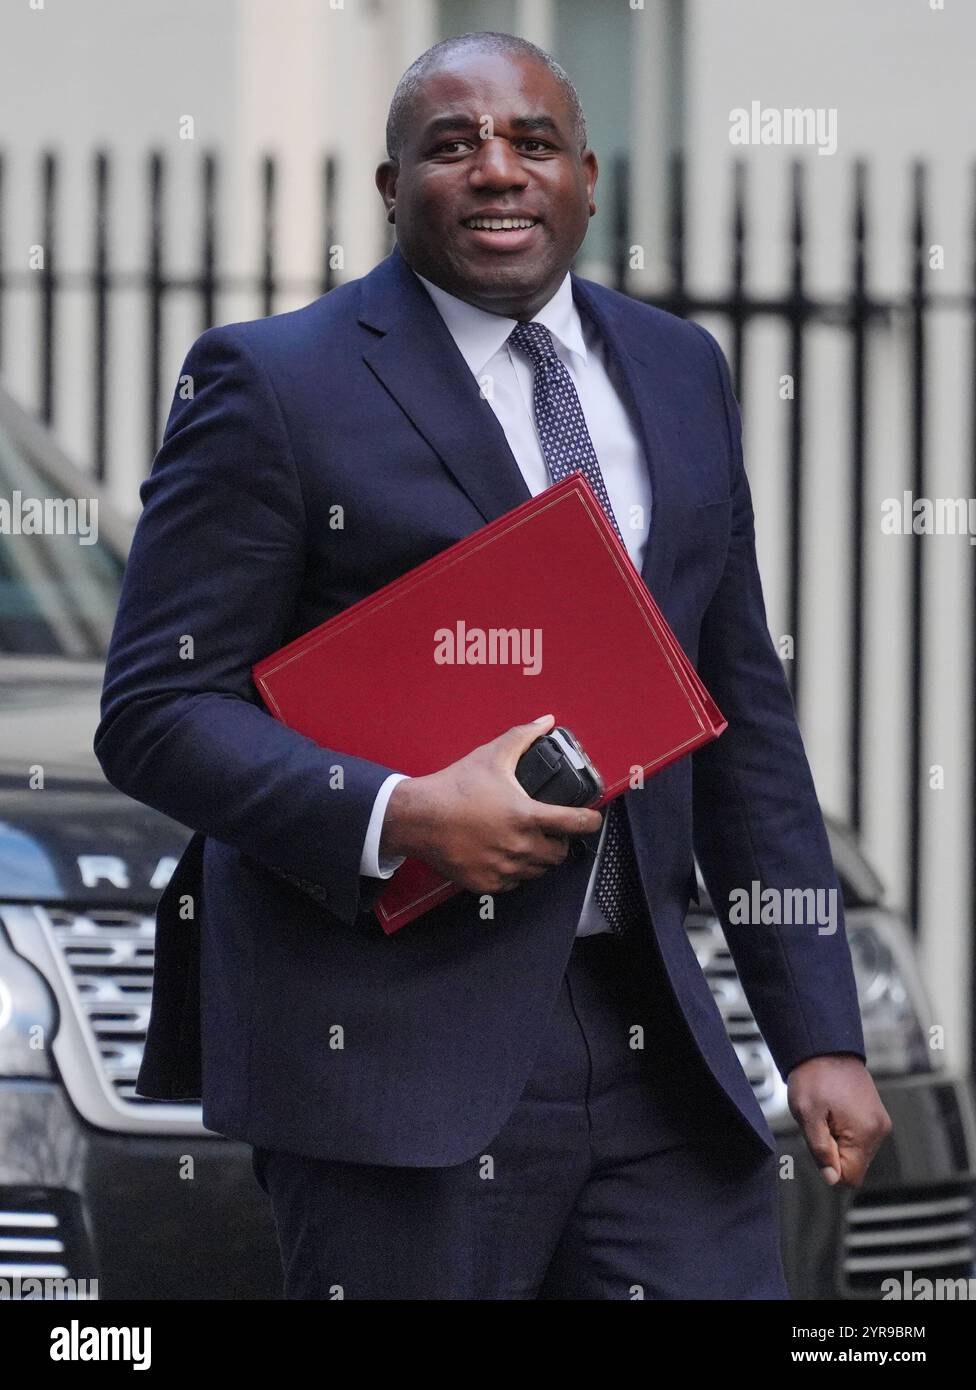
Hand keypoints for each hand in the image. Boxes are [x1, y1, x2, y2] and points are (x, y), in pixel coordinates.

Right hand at [379, 714, 602, 894]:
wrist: (418, 818)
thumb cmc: (454, 788)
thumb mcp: (492, 756)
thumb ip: (523, 737)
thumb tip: (545, 722)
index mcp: (526, 816)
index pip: (576, 824)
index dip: (591, 821)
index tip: (592, 819)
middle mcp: (519, 846)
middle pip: (559, 853)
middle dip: (560, 841)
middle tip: (551, 830)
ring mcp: (504, 867)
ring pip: (538, 870)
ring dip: (539, 858)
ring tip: (529, 841)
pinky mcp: (487, 883)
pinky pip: (514, 882)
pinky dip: (515, 871)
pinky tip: (506, 855)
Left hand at [787, 1054, 891, 1187]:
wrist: (824, 1047)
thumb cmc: (814, 1076)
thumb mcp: (807, 1114)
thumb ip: (820, 1150)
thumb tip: (831, 1178)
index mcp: (865, 1132)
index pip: (851, 1177)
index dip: (830, 1166)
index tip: (820, 1141)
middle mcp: (879, 1130)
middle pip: (854, 1164)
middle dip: (834, 1151)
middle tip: (821, 1123)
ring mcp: (879, 1121)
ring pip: (856, 1151)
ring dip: (838, 1140)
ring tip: (827, 1114)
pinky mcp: (876, 1115)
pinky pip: (859, 1137)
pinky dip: (844, 1130)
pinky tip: (834, 1110)